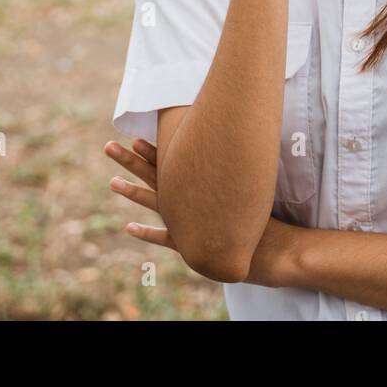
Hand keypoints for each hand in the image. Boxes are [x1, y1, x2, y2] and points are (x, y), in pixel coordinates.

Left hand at [103, 138, 300, 287]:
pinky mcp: (193, 246)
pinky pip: (166, 238)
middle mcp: (196, 201)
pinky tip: (129, 227)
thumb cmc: (269, 217)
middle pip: (156, 175)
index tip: (134, 137)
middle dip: (130, 160)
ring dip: (132, 192)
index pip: (173, 162)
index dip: (152, 149)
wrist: (278, 249)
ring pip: (155, 203)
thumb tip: (235, 141)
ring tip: (111, 182)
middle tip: (108, 146)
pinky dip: (147, 233)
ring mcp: (193, 223)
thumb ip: (237, 170)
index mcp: (207, 185)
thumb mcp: (251, 187)